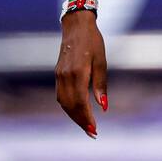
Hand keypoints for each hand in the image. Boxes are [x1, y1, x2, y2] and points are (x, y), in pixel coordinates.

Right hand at [55, 11, 106, 137]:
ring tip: (86, 126)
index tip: (95, 130)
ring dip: (74, 116)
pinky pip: (61, 96)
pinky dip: (68, 107)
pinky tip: (77, 112)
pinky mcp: (57, 75)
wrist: (75, 26)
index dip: (86, 118)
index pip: (80, 103)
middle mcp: (65, 76)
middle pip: (70, 106)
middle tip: (92, 133)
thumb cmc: (93, 42)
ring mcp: (59, 76)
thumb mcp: (101, 62)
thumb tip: (104, 107)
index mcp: (77, 73)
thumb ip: (101, 85)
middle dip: (80, 121)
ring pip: (63, 103)